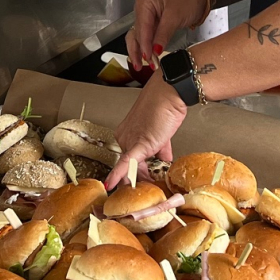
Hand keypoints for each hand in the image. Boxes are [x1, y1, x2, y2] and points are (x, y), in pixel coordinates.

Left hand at [104, 72, 187, 189]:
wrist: (168, 93)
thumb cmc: (166, 108)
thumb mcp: (163, 134)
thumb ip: (161, 148)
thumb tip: (164, 160)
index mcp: (128, 133)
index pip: (131, 160)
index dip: (140, 172)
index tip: (144, 180)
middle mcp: (125, 137)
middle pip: (133, 166)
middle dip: (143, 177)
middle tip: (151, 186)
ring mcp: (129, 141)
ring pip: (134, 167)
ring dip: (144, 177)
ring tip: (152, 184)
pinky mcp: (138, 144)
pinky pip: (126, 163)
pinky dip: (118, 175)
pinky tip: (111, 185)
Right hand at [125, 0, 207, 69]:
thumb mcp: (175, 17)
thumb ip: (163, 34)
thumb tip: (155, 50)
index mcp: (144, 3)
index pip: (142, 28)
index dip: (144, 44)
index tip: (148, 57)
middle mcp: (141, 10)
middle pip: (137, 34)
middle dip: (141, 50)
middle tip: (146, 64)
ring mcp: (145, 18)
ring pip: (137, 38)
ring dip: (139, 52)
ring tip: (141, 65)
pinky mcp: (150, 25)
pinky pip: (145, 38)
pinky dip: (145, 48)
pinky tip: (146, 59)